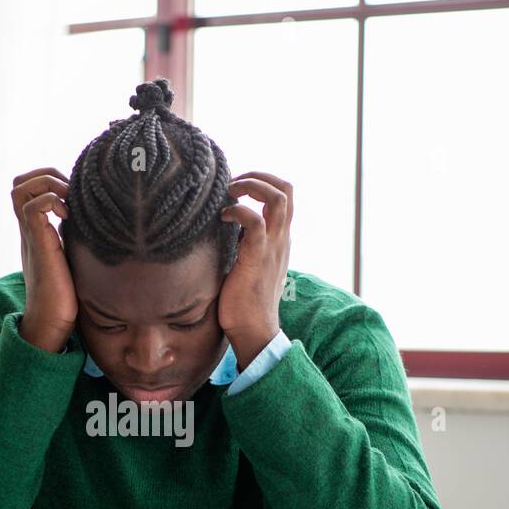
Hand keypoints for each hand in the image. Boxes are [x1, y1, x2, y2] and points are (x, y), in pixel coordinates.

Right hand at [11, 167, 76, 352]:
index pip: (29, 189)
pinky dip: (51, 202)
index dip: (49, 180)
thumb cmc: (67, 297)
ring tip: (68, 202)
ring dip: (47, 184)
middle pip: (20, 182)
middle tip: (70, 192)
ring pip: (21, 188)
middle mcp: (30, 229)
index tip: (73, 193)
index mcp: (37, 231)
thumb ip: (78, 241)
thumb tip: (104, 228)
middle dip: (46, 175)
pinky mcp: (39, 245)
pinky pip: (33, 209)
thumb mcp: (73, 260)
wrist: (52, 323)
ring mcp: (31, 236)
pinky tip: (68, 216)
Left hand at [217, 172, 292, 370]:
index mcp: (280, 239)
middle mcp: (281, 239)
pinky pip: (254, 222)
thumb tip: (222, 227)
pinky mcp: (256, 258)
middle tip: (232, 184)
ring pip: (277, 198)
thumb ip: (243, 245)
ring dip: (251, 186)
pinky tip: (222, 218)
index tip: (237, 188)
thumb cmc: (244, 301)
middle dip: (258, 176)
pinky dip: (238, 211)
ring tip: (228, 194)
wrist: (253, 331)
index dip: (262, 182)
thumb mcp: (247, 264)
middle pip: (286, 189)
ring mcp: (272, 247)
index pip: (284, 196)